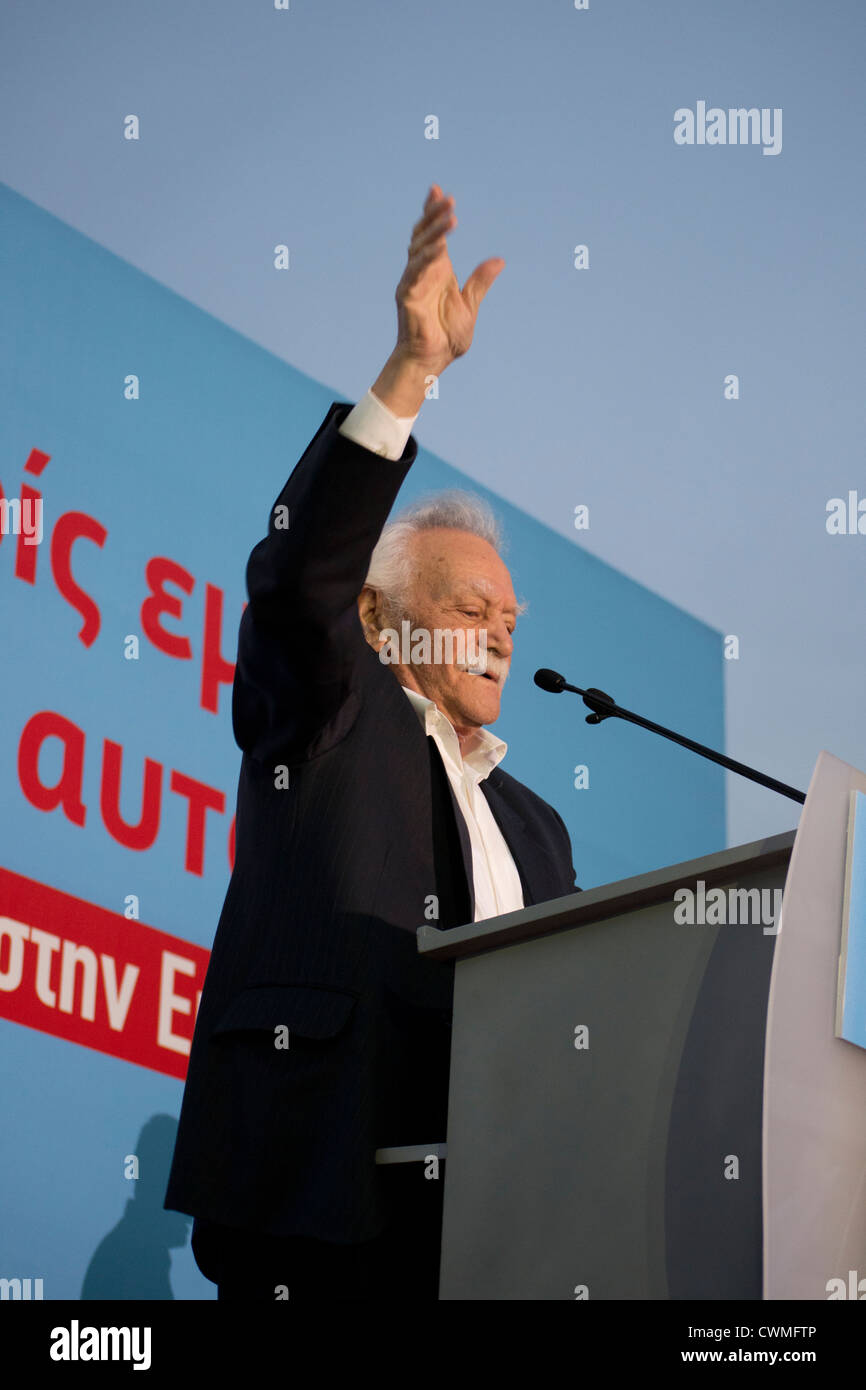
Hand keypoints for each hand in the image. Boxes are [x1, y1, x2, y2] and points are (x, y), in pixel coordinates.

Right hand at [393, 185, 504, 375]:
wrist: (432, 361)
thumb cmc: (447, 337)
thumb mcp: (470, 305)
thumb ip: (480, 281)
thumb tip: (499, 261)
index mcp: (437, 270)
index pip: (433, 234)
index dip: (433, 213)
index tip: (437, 190)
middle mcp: (422, 271)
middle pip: (423, 234)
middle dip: (433, 214)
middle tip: (445, 196)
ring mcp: (412, 281)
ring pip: (419, 247)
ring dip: (433, 230)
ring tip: (450, 215)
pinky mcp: (407, 295)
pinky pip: (415, 271)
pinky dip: (426, 257)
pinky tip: (439, 247)